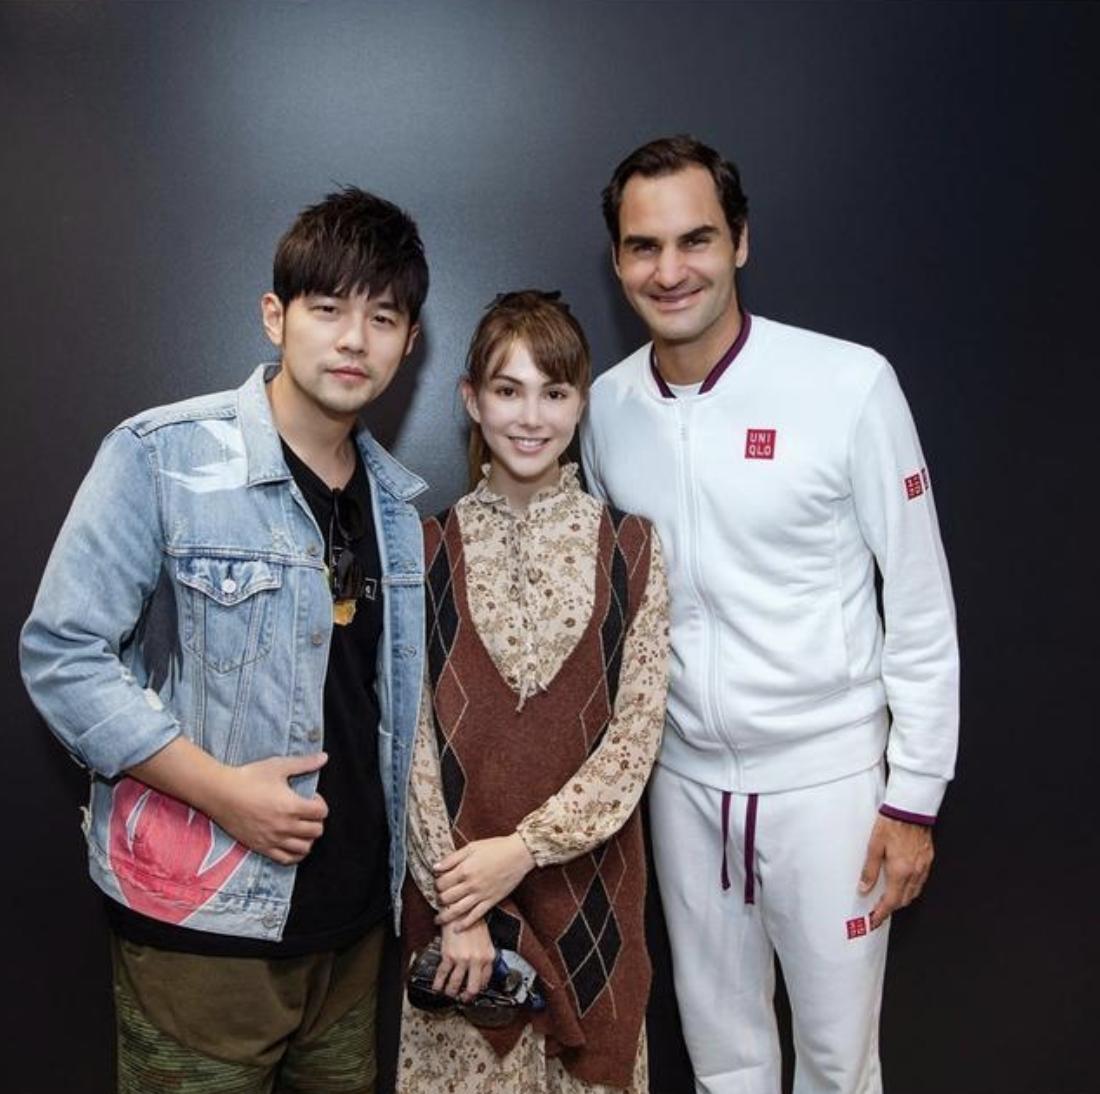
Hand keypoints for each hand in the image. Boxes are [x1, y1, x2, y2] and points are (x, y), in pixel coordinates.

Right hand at [207, 752, 329, 864]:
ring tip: (301, 827)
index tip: (311, 798)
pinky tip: (293, 843)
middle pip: (316, 831)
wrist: (220, 793)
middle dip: (317, 820)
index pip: (322, 812)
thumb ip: (304, 763)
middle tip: (307, 812)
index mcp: (292, 806)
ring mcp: (273, 839)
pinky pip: (286, 859)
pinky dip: (295, 854)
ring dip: (308, 838)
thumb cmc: (249, 777)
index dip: (320, 803)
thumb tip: (324, 757)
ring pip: (304, 848)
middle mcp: (285, 826)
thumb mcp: (279, 766)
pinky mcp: (262, 847)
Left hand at [433, 834, 535, 929]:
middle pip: (447, 898)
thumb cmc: (496, 847)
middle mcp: (471, 884)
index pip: (442, 883)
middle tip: (438, 899)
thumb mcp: (471, 847)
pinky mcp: (491, 901)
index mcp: (464, 869)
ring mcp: (481, 894)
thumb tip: (435, 867)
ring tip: (438, 920)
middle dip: (439, 899)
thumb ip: (452, 858)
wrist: (518, 854)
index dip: (436, 884)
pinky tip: (457, 929)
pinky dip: (465, 924)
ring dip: (445, 917)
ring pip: (457, 910)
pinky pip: (476, 916)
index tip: (437, 884)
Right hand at [433, 920, 494, 999]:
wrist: (460, 910)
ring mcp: (462, 959)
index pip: (486, 980)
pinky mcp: (449, 956)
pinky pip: (443, 975)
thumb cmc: (472, 922)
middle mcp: (477, 960)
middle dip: (467, 997)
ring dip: (451, 992)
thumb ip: (484, 956)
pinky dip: (438, 984)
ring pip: (456, 984)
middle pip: (473, 988)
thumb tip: (480, 970)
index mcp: (488, 956)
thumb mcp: (486, 940)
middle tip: (462, 999)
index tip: (474, 991)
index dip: (479, 989)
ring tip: (448, 994)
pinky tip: (436, 987)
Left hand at [859, 814, 934, 928]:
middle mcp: (914, 873)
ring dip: (901, 899)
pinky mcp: (928, 860)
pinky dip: (911, 888)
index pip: (891, 901)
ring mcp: (924, 867)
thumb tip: (864, 888)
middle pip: (904, 900)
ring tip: (888, 898)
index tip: (874, 921)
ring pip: (914, 892)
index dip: (882, 914)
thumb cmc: (891, 824)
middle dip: (891, 908)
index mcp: (900, 871)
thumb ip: (870, 869)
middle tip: (877, 909)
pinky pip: (921, 882)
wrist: (911, 809)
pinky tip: (903, 883)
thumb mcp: (874, 846)